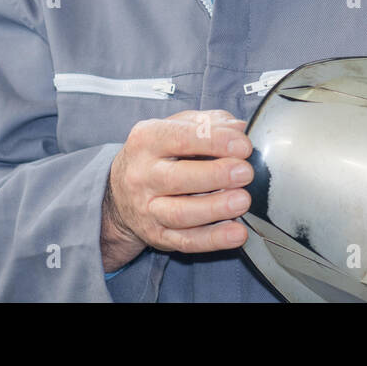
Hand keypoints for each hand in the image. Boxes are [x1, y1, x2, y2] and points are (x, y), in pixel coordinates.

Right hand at [101, 109, 253, 272]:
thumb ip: (208, 123)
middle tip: (245, 172)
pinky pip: (186, 241)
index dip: (215, 141)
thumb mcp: (175, 127)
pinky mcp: (157, 235)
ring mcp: (148, 208)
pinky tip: (237, 233)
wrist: (121, 192)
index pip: (181, 137)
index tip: (244, 146)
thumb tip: (239, 129)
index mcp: (147, 139)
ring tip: (243, 201)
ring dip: (215, 208)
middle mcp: (142, 175)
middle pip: (177, 177)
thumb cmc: (158, 154)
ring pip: (180, 213)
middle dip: (215, 175)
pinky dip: (214, 239)